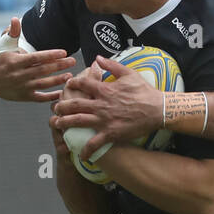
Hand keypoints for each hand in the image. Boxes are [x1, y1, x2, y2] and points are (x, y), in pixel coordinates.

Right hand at [0, 17, 77, 100]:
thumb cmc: (1, 60)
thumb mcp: (4, 45)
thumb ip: (13, 33)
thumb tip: (15, 19)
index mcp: (15, 62)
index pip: (36, 58)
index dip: (50, 55)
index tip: (64, 52)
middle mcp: (19, 75)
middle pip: (42, 70)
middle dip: (59, 66)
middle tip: (73, 61)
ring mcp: (22, 87)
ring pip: (43, 84)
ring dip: (57, 80)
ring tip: (70, 75)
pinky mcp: (24, 97)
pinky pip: (40, 98)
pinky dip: (50, 97)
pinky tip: (61, 93)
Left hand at [50, 53, 164, 159]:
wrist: (157, 110)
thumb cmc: (145, 91)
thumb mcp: (129, 73)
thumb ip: (111, 65)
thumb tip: (97, 58)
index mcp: (104, 89)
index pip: (82, 83)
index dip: (72, 83)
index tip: (68, 85)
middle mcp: (101, 104)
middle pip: (74, 104)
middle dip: (61, 105)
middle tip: (56, 107)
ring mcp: (104, 120)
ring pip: (78, 121)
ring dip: (65, 123)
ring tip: (57, 124)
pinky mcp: (110, 134)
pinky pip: (94, 143)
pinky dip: (86, 150)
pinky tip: (80, 155)